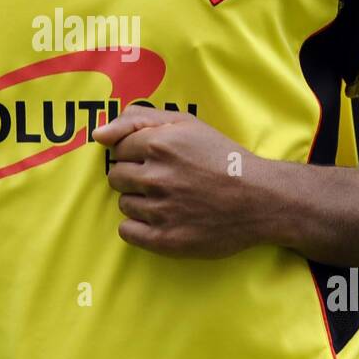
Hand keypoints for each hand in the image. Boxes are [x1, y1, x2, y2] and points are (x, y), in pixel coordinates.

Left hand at [92, 106, 270, 257]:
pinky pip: (128, 232)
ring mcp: (161, 210)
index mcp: (160, 144)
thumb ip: (138, 120)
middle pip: (116, 177)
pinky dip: (138, 226)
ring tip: (169, 199)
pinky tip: (161, 219)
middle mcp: (157, 176)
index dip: (135, 154)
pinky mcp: (166, 239)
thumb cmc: (223, 158)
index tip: (155, 160)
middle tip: (163, 180)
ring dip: (139, 201)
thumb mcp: (187, 124)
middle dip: (134, 177)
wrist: (261, 199)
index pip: (117, 149)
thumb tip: (98, 134)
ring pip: (123, 203)